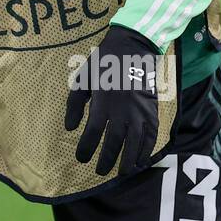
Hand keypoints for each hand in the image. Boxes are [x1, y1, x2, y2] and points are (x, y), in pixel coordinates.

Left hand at [64, 24, 160, 176]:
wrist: (132, 48)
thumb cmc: (102, 64)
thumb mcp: (82, 80)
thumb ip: (74, 105)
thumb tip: (69, 128)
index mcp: (102, 103)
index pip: (92, 133)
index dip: (86, 149)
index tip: (81, 158)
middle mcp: (121, 110)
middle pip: (114, 142)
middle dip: (107, 160)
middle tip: (100, 172)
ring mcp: (139, 111)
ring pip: (135, 143)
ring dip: (128, 160)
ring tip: (122, 172)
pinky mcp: (151, 110)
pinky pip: (151, 135)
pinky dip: (147, 150)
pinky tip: (141, 160)